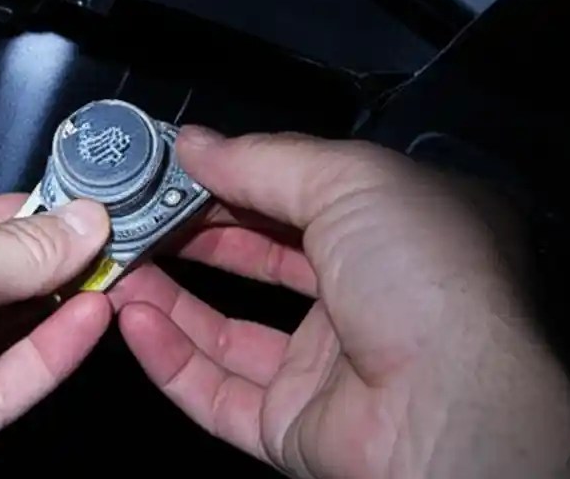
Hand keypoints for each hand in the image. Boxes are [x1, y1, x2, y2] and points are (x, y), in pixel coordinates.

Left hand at [0, 195, 111, 477]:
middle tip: (126, 240)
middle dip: (60, 261)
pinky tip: (91, 325)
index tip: (97, 204)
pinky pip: (4, 393)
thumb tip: (80, 221)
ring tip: (124, 276)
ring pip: (5, 340)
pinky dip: (49, 359)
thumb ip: (17, 250)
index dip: (39, 213)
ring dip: (64, 308)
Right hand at [112, 129, 569, 477]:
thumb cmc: (423, 276)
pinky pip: (218, 392)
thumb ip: (263, 160)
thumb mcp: (349, 180)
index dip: (236, 175)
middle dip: (194, 233)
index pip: (303, 193)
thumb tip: (194, 144)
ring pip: (229, 330)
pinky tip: (132, 320)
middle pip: (262, 258)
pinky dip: (171, 358)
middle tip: (132, 213)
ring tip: (116, 265)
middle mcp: (368, 295)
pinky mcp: (295, 426)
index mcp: (397, 230)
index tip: (171, 162)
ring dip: (169, 296)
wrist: (452, 409)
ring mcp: (331, 365)